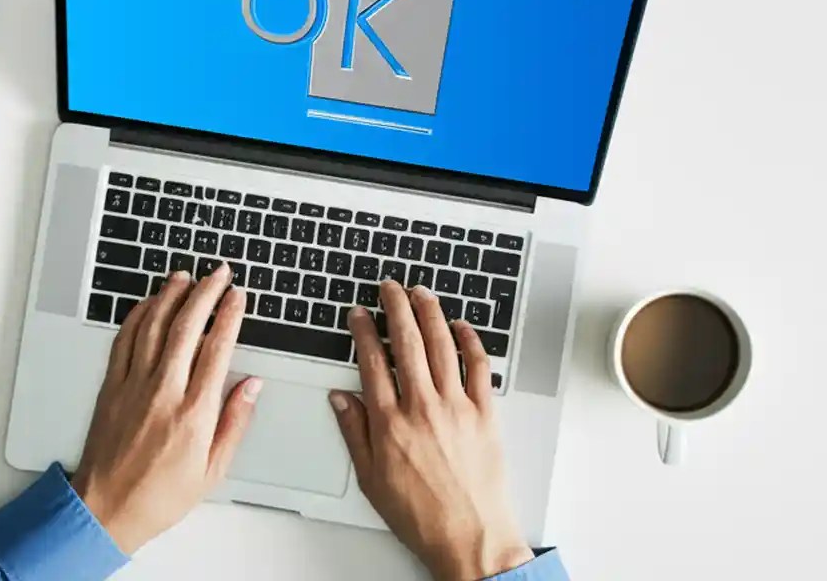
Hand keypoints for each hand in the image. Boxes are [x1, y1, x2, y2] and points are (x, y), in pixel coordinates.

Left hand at [71, 264, 261, 553]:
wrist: (106, 509)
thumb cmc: (160, 496)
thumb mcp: (213, 470)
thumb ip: (235, 422)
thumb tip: (252, 386)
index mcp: (194, 414)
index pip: (218, 349)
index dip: (230, 316)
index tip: (238, 297)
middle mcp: (163, 392)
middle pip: (187, 327)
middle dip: (205, 293)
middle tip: (219, 273)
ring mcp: (133, 386)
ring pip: (153, 326)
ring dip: (171, 296)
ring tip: (185, 276)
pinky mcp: (112, 387)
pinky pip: (124, 340)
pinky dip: (138, 316)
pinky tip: (149, 303)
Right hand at [330, 281, 532, 580]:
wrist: (470, 537)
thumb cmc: (421, 515)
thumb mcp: (371, 478)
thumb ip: (355, 432)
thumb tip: (341, 398)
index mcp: (390, 422)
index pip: (372, 361)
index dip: (362, 331)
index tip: (358, 314)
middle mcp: (423, 406)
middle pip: (407, 341)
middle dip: (395, 307)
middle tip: (388, 287)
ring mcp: (457, 407)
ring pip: (442, 345)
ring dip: (429, 312)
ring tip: (420, 293)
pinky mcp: (485, 414)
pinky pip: (478, 366)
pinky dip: (470, 341)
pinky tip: (461, 326)